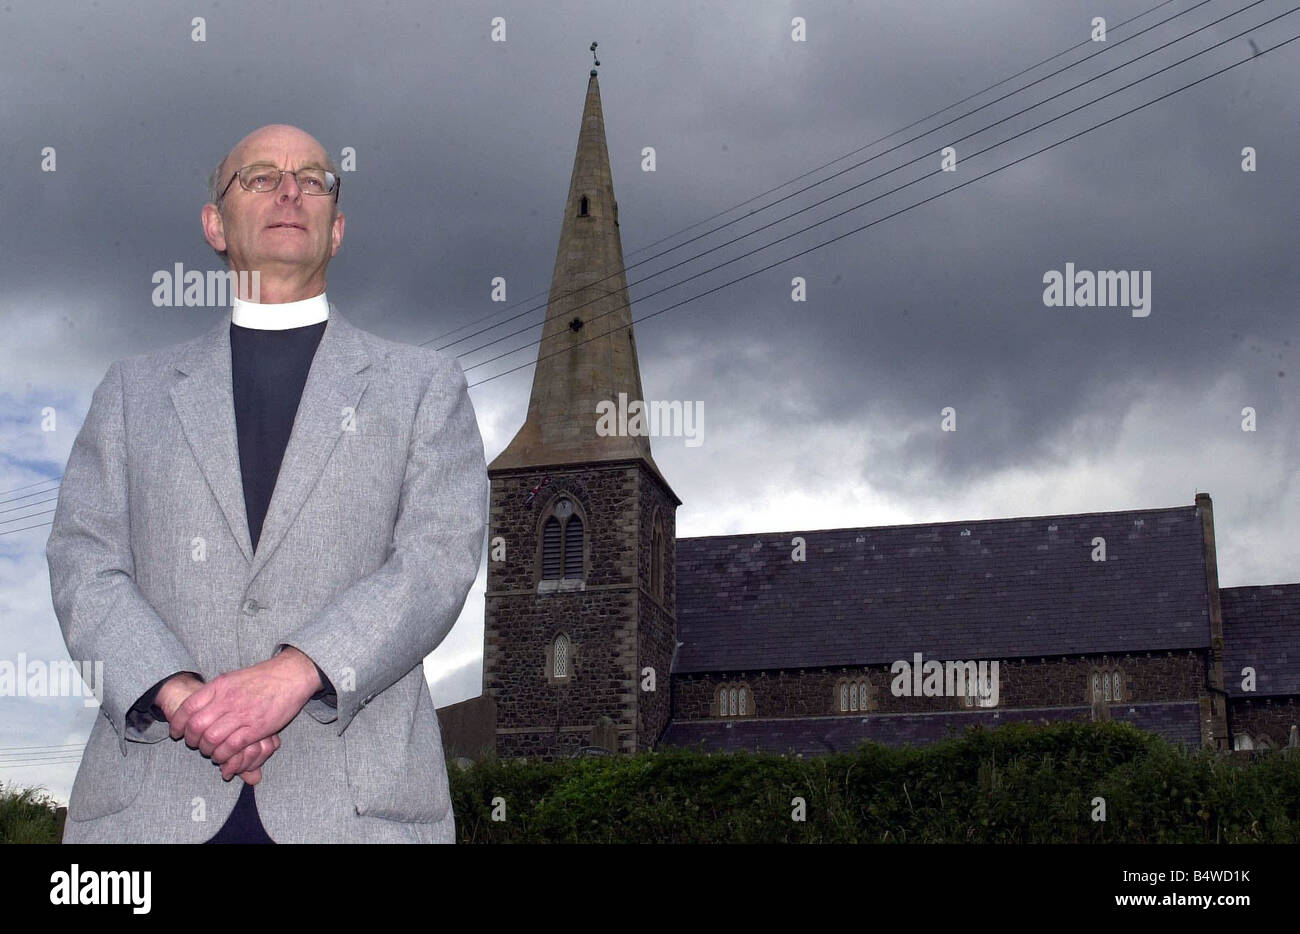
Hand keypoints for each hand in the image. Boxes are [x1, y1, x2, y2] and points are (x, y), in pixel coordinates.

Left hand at [169, 648, 319, 778]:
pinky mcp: (257, 728)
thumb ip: (215, 692)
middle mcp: (228, 700)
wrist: (291, 675)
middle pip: (197, 726)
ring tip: (211, 752)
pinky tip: (224, 758)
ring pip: (212, 739)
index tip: (177, 733)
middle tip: (195, 745)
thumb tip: (197, 705)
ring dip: (208, 750)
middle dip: (192, 740)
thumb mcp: (233, 677)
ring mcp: (242, 714)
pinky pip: (232, 747)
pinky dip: (224, 756)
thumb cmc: (263, 677)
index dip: (178, 723)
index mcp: (220, 686)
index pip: (188, 707)